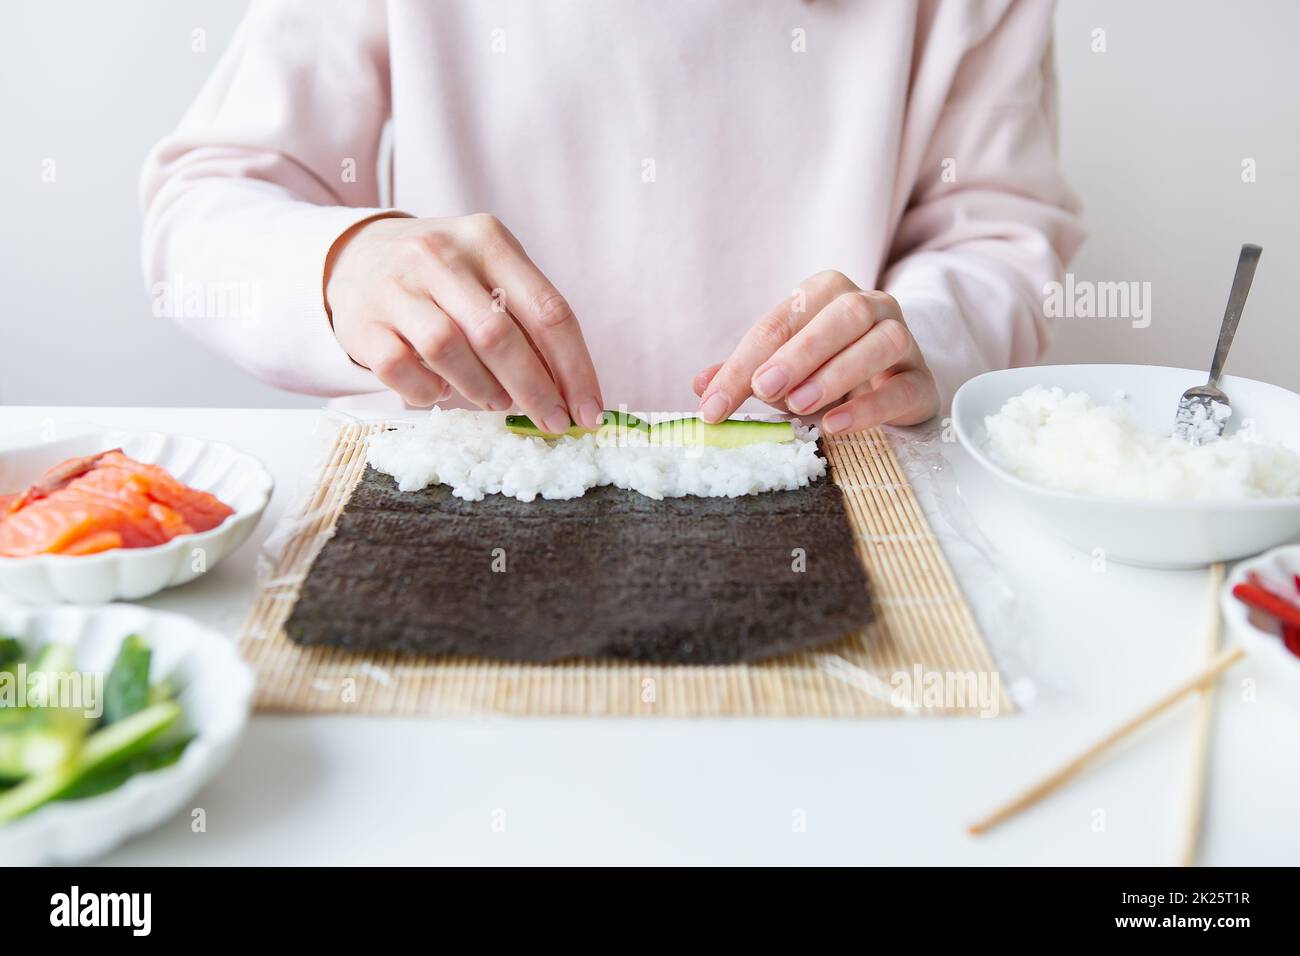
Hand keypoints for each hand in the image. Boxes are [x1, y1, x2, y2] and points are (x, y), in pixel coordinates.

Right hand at [325, 214, 603, 431]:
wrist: (357, 255)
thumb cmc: (444, 276)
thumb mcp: (489, 273)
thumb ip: (527, 320)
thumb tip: (570, 392)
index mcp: (488, 239)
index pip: (547, 310)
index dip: (575, 368)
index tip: (588, 410)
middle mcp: (441, 254)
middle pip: (499, 334)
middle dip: (535, 390)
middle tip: (552, 422)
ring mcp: (396, 286)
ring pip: (448, 350)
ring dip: (482, 389)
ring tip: (496, 402)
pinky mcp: (362, 321)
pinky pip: (400, 368)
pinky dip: (428, 391)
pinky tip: (441, 392)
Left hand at [692, 271, 938, 434]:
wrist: (892, 382)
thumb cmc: (829, 368)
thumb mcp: (782, 368)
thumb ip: (745, 373)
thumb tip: (701, 385)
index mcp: (826, 293)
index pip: (781, 322)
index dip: (743, 363)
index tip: (713, 404)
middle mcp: (870, 306)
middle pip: (842, 315)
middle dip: (799, 352)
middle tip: (765, 389)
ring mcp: (903, 340)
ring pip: (880, 341)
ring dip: (836, 373)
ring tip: (800, 405)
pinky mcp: (921, 380)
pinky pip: (902, 387)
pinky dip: (868, 408)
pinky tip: (835, 425)